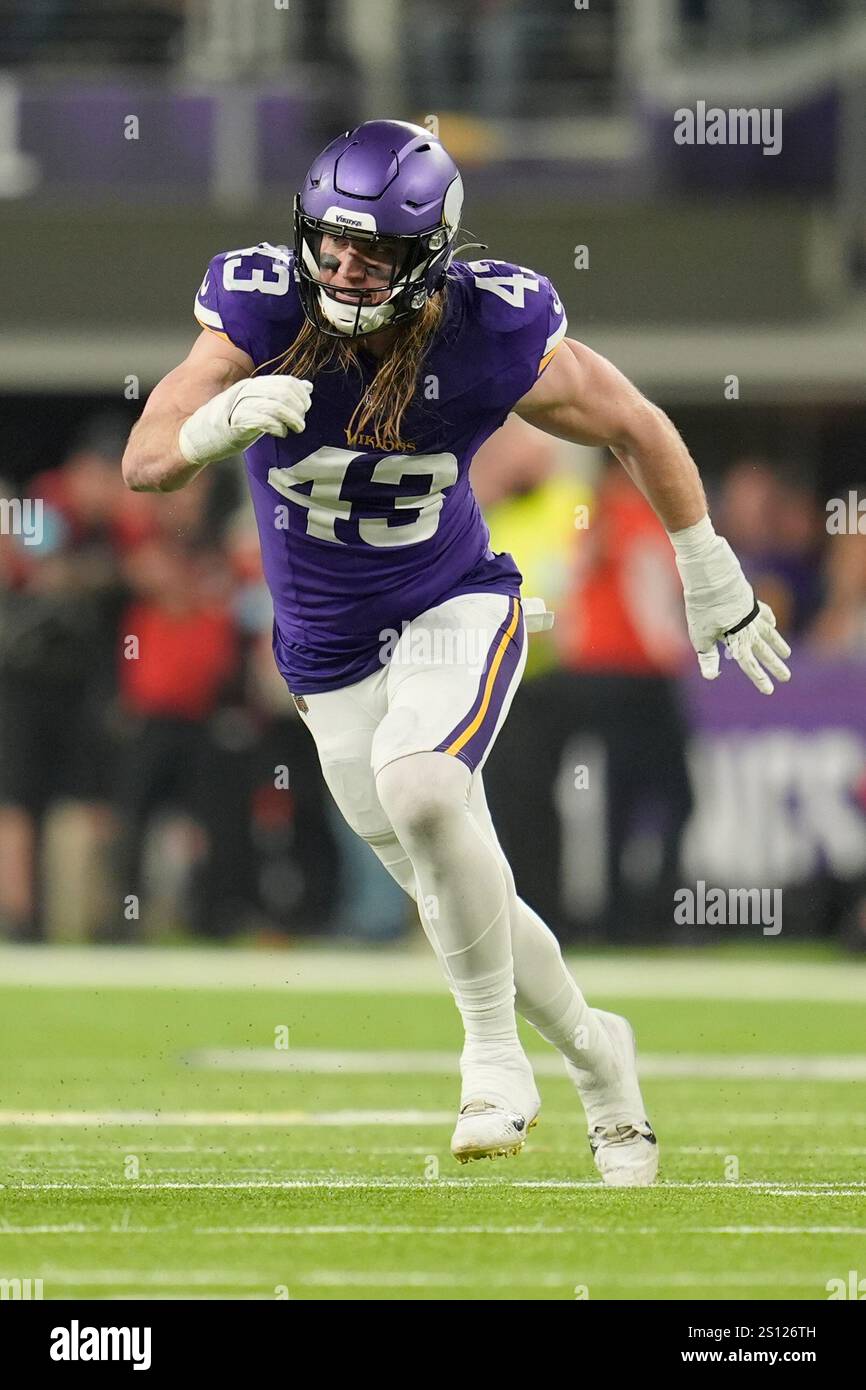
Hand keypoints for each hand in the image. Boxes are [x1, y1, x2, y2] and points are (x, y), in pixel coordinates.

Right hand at [179, 375, 311, 466]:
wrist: (189, 437)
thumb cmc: (223, 427)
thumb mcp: (251, 410)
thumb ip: (274, 401)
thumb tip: (305, 388)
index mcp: (249, 387)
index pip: (283, 381)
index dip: (299, 391)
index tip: (305, 404)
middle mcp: (245, 393)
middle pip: (283, 391)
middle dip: (299, 405)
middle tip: (302, 419)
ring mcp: (240, 408)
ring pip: (276, 405)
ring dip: (293, 417)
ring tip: (297, 427)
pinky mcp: (236, 424)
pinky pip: (263, 420)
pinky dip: (277, 426)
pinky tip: (281, 432)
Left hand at [672, 518, 791, 694]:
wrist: (712, 575)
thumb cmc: (702, 607)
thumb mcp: (700, 634)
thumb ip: (707, 656)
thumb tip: (712, 676)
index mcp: (737, 638)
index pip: (749, 664)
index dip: (759, 678)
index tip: (769, 691)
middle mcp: (748, 628)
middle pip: (763, 650)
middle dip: (774, 665)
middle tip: (787, 677)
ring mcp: (751, 613)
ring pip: (768, 633)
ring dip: (777, 644)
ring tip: (787, 654)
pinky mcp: (748, 599)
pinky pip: (763, 613)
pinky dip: (769, 620)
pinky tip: (774, 624)